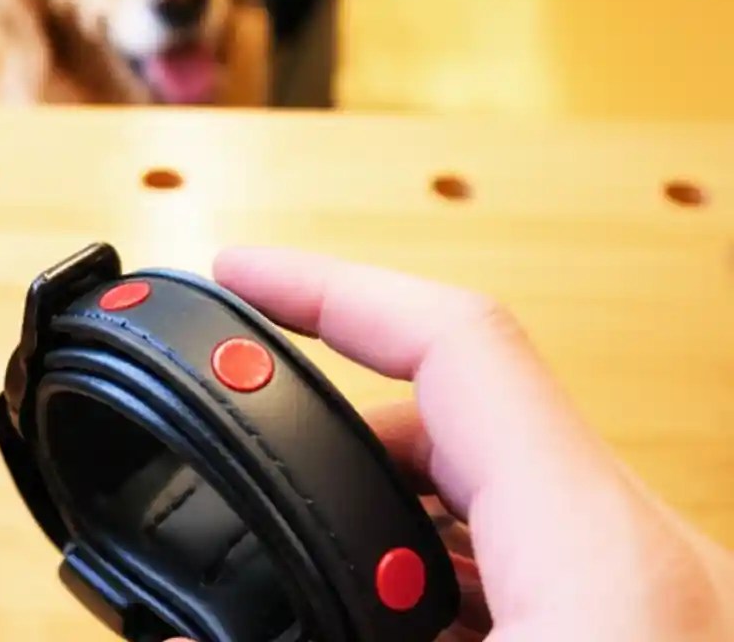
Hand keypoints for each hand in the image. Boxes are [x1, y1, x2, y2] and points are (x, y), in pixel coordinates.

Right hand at [168, 247, 733, 640]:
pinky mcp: (638, 634)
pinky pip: (515, 565)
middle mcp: (640, 557)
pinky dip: (433, 580)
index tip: (241, 274)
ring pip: (486, 498)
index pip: (456, 347)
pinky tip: (386, 632)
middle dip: (328, 440)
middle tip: (234, 473)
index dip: (331, 290)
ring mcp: (647, 598)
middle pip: (458, 423)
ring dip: (377, 522)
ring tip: (291, 570)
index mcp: (598, 559)